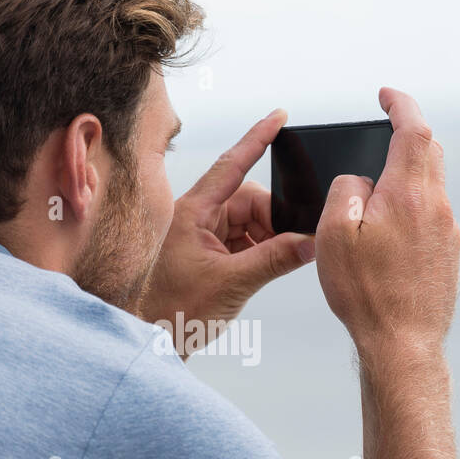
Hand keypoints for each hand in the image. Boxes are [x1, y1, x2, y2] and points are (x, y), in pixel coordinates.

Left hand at [138, 109, 315, 354]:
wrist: (149, 342)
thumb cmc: (172, 312)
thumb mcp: (232, 284)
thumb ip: (275, 259)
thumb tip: (310, 242)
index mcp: (192, 212)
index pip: (231, 166)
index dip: (257, 139)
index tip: (279, 116)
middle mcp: (195, 218)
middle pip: (248, 200)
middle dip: (273, 219)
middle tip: (291, 244)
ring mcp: (199, 236)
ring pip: (248, 223)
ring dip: (266, 240)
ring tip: (269, 266)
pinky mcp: (205, 255)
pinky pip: (241, 241)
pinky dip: (257, 251)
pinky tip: (261, 270)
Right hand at [314, 88, 459, 361]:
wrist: (403, 343)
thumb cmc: (366, 294)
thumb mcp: (334, 236)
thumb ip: (345, 192)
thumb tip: (359, 181)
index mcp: (408, 194)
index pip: (413, 129)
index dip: (401, 104)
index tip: (386, 95)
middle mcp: (436, 207)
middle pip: (429, 152)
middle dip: (407, 136)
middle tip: (383, 133)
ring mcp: (448, 231)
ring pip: (431, 185)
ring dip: (407, 176)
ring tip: (375, 194)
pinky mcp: (449, 254)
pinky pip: (431, 215)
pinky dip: (411, 207)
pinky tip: (388, 233)